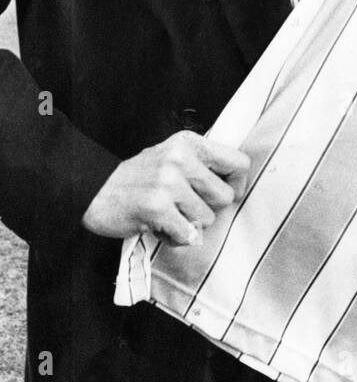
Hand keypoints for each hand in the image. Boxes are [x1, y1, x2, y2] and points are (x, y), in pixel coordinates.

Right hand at [82, 131, 249, 244]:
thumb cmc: (139, 178)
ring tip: (168, 215)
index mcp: (188, 143)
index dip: (236, 184)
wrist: (93, 190)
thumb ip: (202, 164)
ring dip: (189, 224)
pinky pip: (188, 235)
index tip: (219, 193)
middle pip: (226, 196)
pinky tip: (160, 226)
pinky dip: (176, 238)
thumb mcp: (171, 156)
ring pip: (208, 218)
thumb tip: (238, 183)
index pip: (239, 163)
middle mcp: (180, 159)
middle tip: (185, 207)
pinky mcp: (157, 207)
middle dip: (209, 209)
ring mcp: (168, 183)